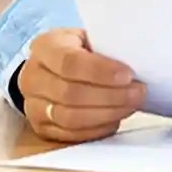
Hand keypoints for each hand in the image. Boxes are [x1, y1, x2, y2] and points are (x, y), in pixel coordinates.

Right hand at [17, 28, 146, 142]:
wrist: (48, 69)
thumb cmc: (74, 50)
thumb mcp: (84, 37)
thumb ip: (103, 47)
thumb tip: (137, 61)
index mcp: (44, 47)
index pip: (69, 62)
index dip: (100, 71)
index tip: (128, 74)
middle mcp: (33, 77)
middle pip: (71, 93)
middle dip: (110, 96)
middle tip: (138, 92)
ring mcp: (34, 106)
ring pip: (70, 118)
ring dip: (107, 114)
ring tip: (131, 105)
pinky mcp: (42, 128)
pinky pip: (71, 134)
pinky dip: (98, 129)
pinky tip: (115, 119)